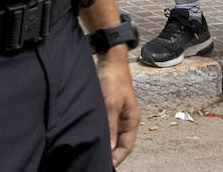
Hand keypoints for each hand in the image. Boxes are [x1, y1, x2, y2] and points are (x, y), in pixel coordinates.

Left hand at [94, 47, 139, 165]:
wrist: (110, 60)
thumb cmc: (114, 80)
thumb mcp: (111, 104)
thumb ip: (110, 126)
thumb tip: (109, 147)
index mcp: (131, 120)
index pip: (126, 147)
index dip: (117, 158)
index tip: (106, 166)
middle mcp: (126, 120)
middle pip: (119, 144)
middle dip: (110, 154)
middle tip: (97, 162)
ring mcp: (117, 115)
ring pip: (112, 136)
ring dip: (105, 144)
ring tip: (93, 152)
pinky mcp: (109, 109)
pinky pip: (106, 127)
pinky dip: (100, 134)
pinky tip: (91, 137)